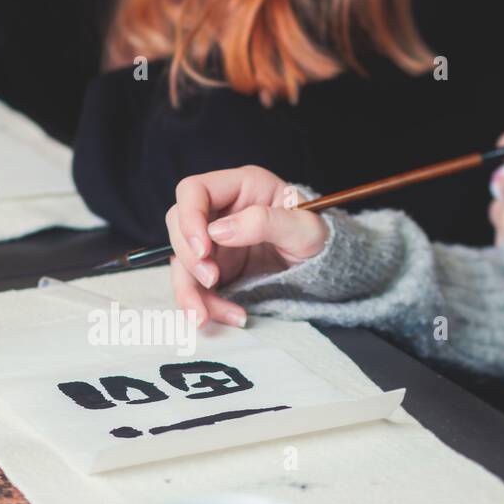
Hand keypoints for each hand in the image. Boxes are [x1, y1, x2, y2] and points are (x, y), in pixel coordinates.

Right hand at [166, 166, 329, 327]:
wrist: (326, 267)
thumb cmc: (319, 237)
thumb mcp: (304, 228)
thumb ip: (264, 222)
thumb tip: (219, 231)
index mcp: (241, 187)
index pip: (193, 191)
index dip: (189, 218)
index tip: (203, 249)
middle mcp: (220, 212)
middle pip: (178, 227)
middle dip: (189, 258)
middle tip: (211, 280)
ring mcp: (214, 243)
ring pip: (182, 263)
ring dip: (190, 291)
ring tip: (207, 315)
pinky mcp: (214, 270)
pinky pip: (196, 288)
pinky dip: (207, 306)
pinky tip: (232, 316)